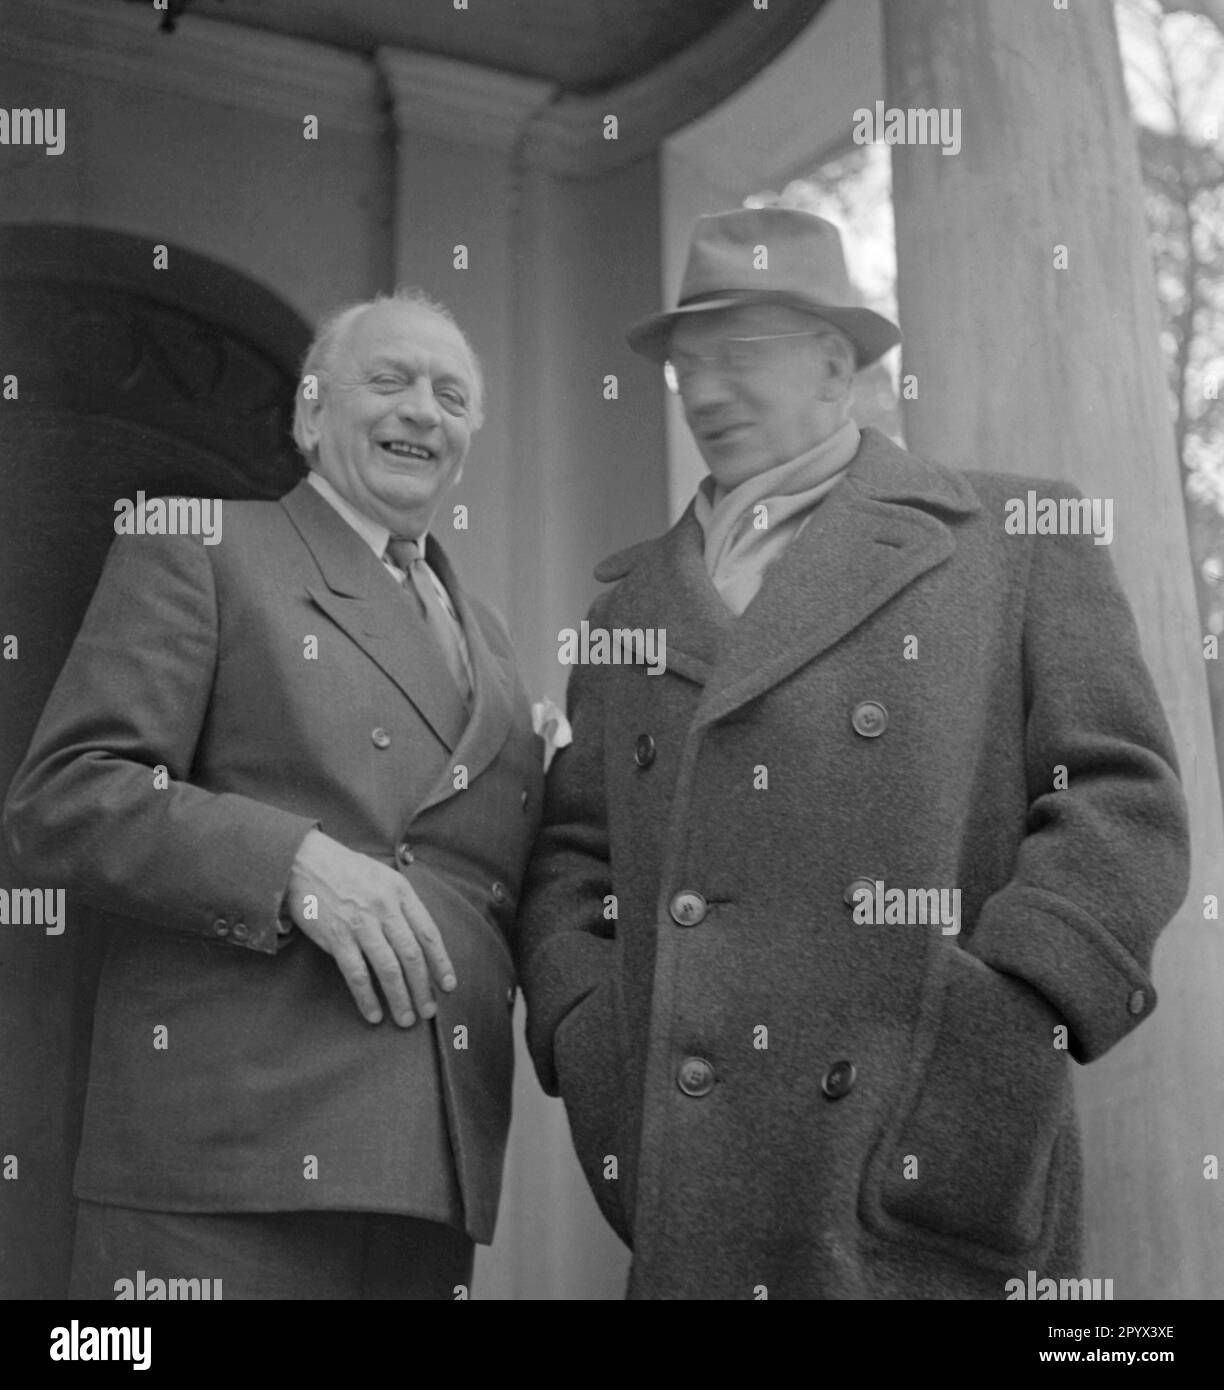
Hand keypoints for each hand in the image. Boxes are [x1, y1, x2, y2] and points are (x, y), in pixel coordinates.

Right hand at [285, 829, 455, 1025]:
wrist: (303, 861)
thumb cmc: (346, 870)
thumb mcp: (383, 875)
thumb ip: (401, 903)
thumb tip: (419, 936)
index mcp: (400, 892)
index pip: (429, 932)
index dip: (441, 962)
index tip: (448, 985)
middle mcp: (385, 908)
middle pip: (412, 955)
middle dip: (423, 987)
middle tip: (429, 1011)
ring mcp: (361, 924)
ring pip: (389, 968)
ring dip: (400, 998)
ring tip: (407, 1019)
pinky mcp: (337, 937)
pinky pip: (357, 974)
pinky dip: (367, 998)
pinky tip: (374, 1014)